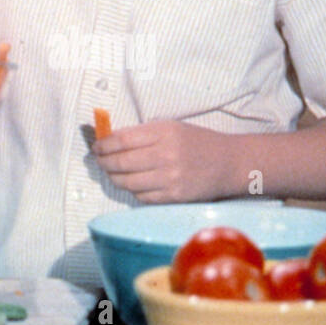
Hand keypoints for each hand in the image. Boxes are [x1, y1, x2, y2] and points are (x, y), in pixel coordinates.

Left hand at [93, 120, 235, 202]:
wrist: (229, 163)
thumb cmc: (197, 141)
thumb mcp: (170, 127)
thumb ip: (142, 134)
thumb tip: (110, 141)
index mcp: (163, 132)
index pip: (121, 140)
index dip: (103, 145)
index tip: (96, 147)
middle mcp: (166, 155)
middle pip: (121, 162)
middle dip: (104, 163)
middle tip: (100, 161)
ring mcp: (170, 178)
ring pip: (128, 182)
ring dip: (114, 178)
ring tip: (112, 173)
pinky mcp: (175, 197)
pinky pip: (143, 196)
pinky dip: (133, 191)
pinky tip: (132, 184)